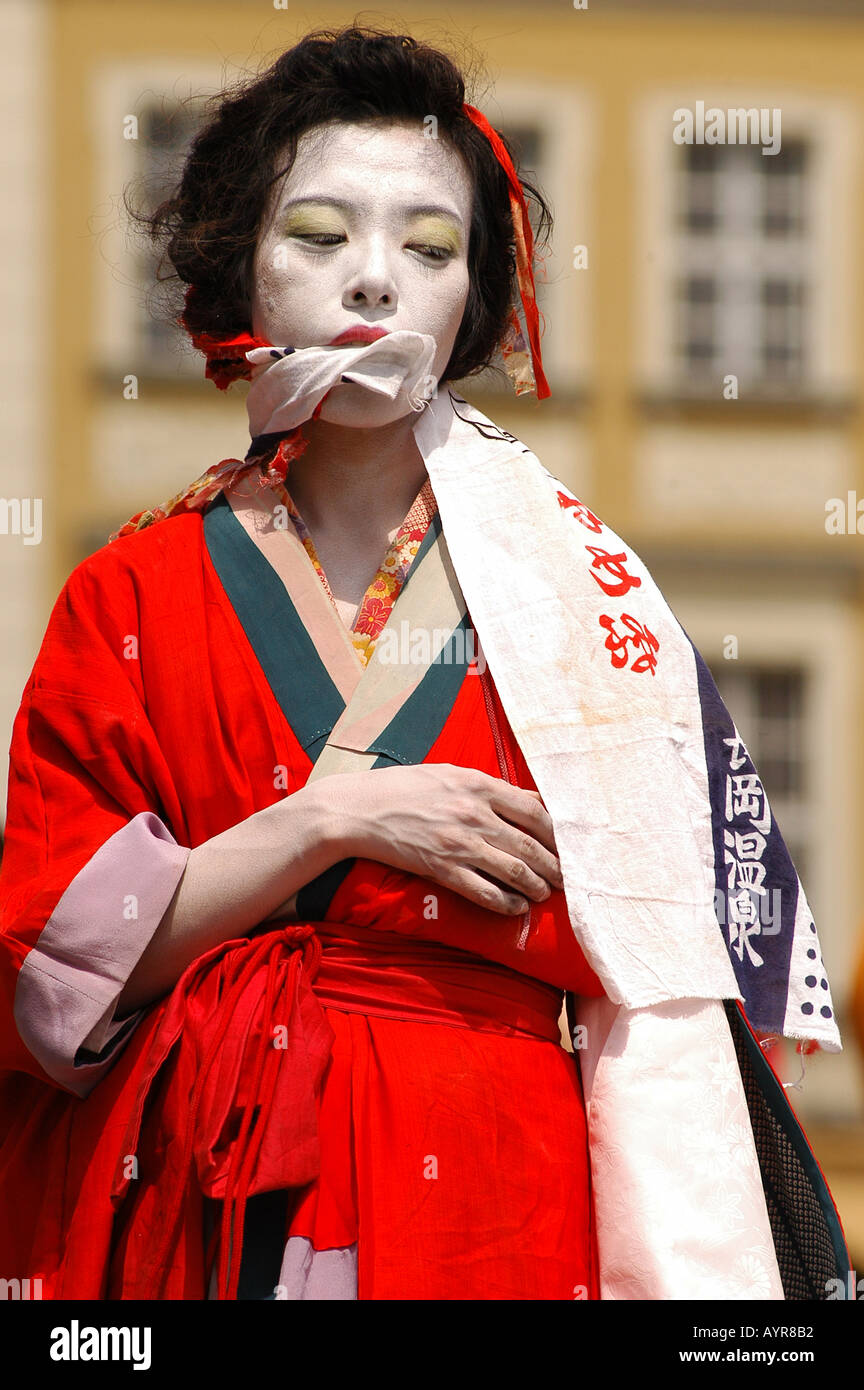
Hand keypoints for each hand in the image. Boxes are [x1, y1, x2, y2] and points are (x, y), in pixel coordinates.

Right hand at [321, 763, 563, 915]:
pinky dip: (506, 904)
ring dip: (536, 887)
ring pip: (514, 871)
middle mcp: (474, 814)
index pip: (535, 812)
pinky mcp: (442, 869)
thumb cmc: (405, 787)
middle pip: (530, 845)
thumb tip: (531, 800)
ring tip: (544, 894)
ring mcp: (459, 844)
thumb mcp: (451, 773)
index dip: (558, 833)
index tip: (569, 846)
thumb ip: (491, 786)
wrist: (359, 809)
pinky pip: (484, 892)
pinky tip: (516, 908)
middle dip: (554, 866)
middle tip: (566, 878)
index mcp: (479, 785)